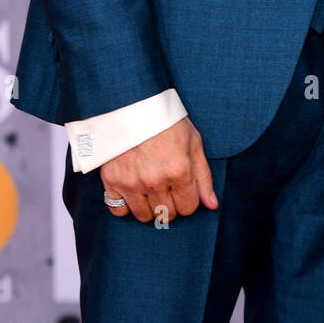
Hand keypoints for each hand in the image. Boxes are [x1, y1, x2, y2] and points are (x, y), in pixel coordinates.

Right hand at [100, 116, 216, 224]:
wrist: (134, 105)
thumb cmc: (167, 122)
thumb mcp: (193, 143)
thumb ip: (203, 177)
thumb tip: (211, 205)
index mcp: (179, 170)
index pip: (189, 207)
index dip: (189, 199)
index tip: (184, 188)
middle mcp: (155, 180)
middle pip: (167, 214)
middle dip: (172, 203)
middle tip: (168, 186)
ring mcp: (131, 182)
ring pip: (145, 216)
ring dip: (151, 207)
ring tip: (152, 188)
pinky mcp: (112, 181)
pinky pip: (119, 210)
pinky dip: (126, 205)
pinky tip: (134, 191)